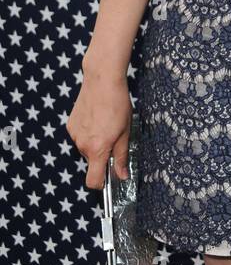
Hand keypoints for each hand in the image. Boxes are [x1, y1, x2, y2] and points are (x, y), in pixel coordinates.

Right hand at [66, 68, 132, 188]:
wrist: (102, 80)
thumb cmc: (117, 104)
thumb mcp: (125, 132)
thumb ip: (121, 156)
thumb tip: (122, 175)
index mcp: (98, 149)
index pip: (93, 180)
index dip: (101, 184)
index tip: (108, 180)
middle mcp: (82, 145)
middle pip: (92, 161)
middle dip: (102, 155)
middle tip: (114, 137)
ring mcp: (74, 135)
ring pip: (86, 148)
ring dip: (95, 142)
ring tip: (106, 124)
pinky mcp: (70, 125)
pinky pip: (80, 136)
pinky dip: (88, 132)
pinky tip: (96, 118)